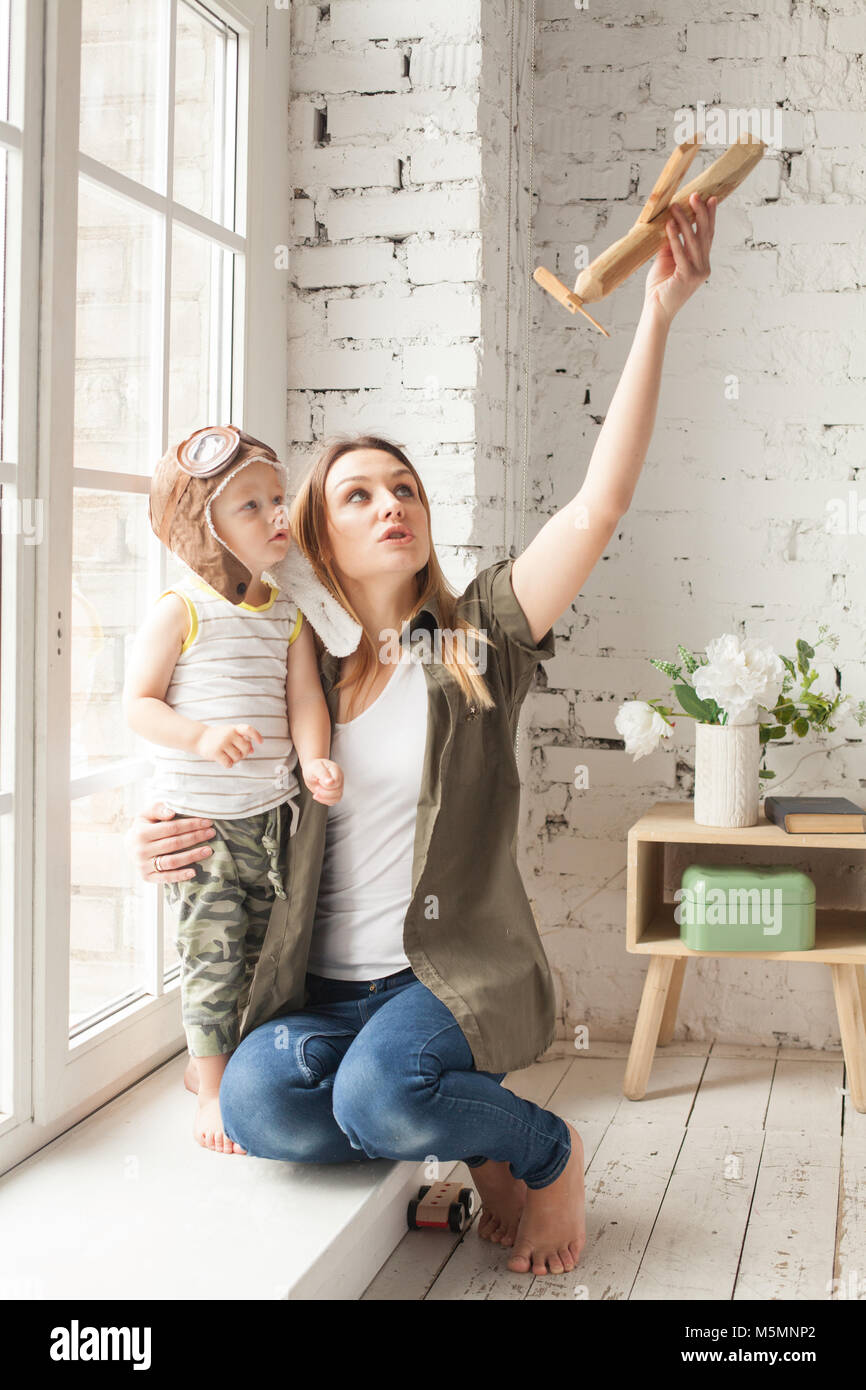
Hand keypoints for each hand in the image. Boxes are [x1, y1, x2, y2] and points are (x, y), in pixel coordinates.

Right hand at [125, 800, 215, 883]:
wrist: (129, 846)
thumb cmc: (143, 827)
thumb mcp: (146, 814)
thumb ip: (158, 809)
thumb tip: (172, 812)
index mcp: (141, 833)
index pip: (172, 828)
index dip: (191, 825)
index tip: (207, 822)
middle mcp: (141, 850)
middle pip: (174, 844)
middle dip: (195, 837)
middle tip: (211, 833)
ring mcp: (143, 865)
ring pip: (172, 861)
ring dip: (192, 856)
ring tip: (208, 850)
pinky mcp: (147, 877)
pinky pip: (166, 878)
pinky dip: (180, 875)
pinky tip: (194, 872)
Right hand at [196, 723, 262, 767]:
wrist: (199, 738)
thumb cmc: (219, 737)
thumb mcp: (230, 734)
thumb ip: (242, 740)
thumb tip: (252, 751)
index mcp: (234, 728)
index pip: (248, 729)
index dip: (256, 735)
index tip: (261, 742)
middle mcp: (229, 734)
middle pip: (246, 748)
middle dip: (244, 754)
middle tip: (237, 754)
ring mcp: (222, 743)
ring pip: (238, 758)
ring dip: (235, 760)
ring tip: (228, 756)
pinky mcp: (215, 752)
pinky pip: (229, 763)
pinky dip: (228, 764)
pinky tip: (223, 760)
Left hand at [303, 758, 343, 804]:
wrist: (311, 769)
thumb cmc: (313, 767)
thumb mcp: (315, 768)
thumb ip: (323, 773)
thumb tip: (331, 782)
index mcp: (336, 770)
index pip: (336, 782)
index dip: (326, 785)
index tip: (319, 781)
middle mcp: (339, 779)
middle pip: (338, 792)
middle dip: (324, 792)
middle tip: (317, 787)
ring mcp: (338, 787)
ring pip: (337, 798)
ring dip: (325, 798)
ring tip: (316, 793)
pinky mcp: (334, 793)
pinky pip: (333, 801)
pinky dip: (324, 801)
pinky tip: (318, 796)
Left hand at [644, 192, 715, 326]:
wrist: (656, 310)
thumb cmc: (660, 287)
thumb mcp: (666, 260)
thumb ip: (671, 244)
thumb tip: (671, 223)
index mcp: (701, 262)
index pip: (707, 235)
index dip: (709, 217)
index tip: (710, 198)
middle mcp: (704, 266)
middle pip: (704, 235)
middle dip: (700, 213)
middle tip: (695, 195)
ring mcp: (698, 273)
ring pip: (693, 241)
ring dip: (684, 221)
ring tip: (676, 206)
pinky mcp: (687, 277)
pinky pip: (680, 253)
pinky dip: (674, 238)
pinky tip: (669, 225)